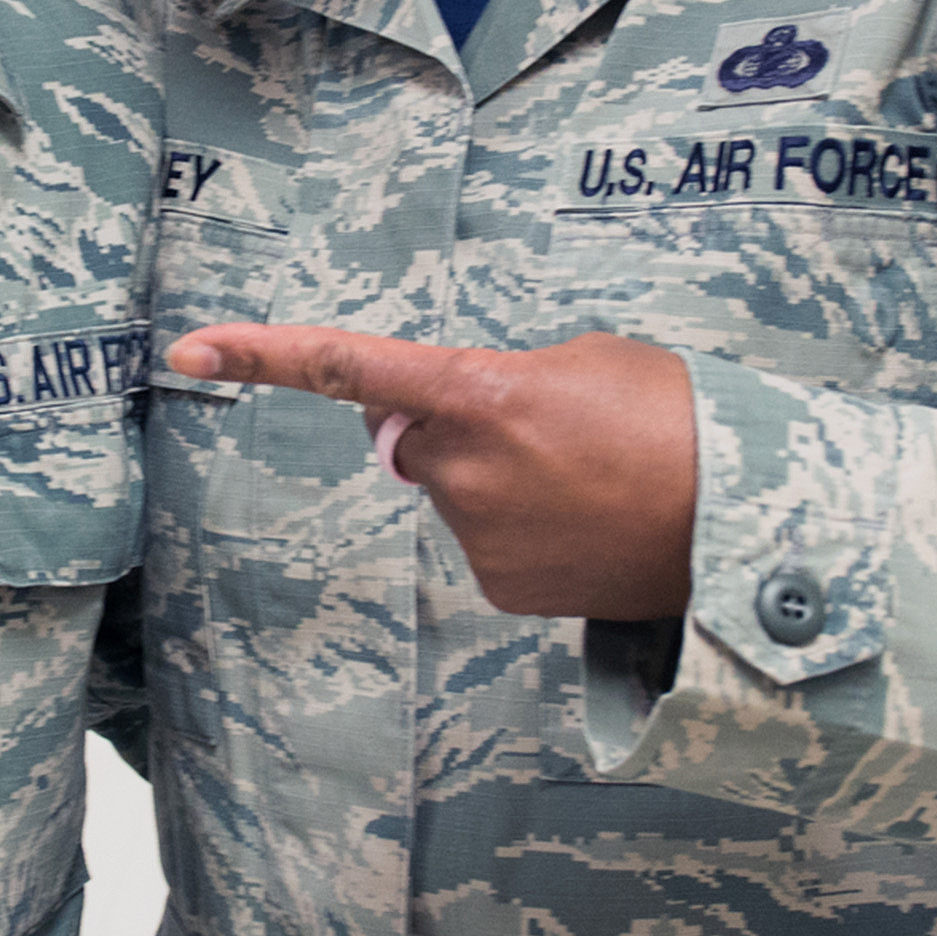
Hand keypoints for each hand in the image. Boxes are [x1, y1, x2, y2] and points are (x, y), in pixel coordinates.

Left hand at [167, 325, 697, 619]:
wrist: (743, 520)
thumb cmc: (675, 418)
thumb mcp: (584, 358)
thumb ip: (496, 376)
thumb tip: (456, 415)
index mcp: (478, 393)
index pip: (346, 367)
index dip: (261, 353)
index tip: (192, 347)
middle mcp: (460, 470)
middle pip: (412, 436)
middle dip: (453, 428)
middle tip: (549, 432)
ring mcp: (477, 536)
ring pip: (454, 491)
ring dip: (501, 480)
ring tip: (587, 479)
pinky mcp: (501, 588)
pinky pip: (486, 540)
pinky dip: (523, 528)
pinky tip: (584, 522)